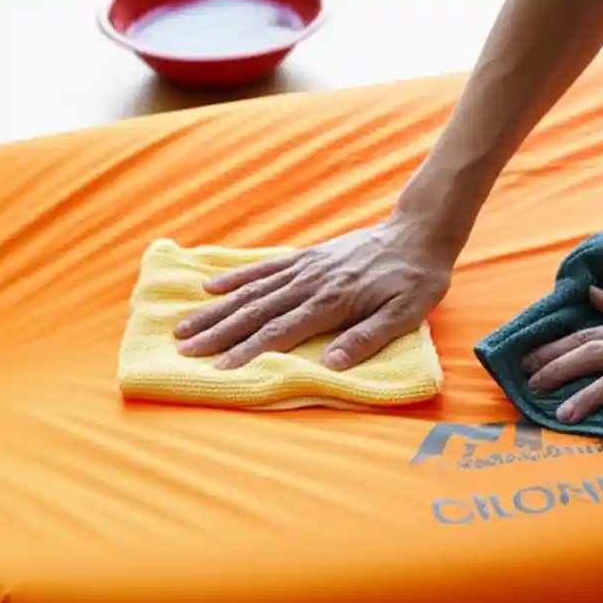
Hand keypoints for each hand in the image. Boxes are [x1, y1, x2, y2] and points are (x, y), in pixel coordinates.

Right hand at [174, 216, 458, 369]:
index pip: (279, 332)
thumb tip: (329, 366)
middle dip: (217, 333)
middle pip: (254, 312)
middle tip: (183, 350)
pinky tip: (210, 288)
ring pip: (251, 292)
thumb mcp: (404, 315)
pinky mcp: (305, 257)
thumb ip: (366, 339)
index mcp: (331, 302)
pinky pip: (263, 269)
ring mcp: (304, 268)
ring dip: (216, 310)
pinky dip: (235, 278)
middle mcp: (309, 283)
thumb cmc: (415, 280)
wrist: (418, 234)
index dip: (247, 351)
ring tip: (184, 326)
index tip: (218, 368)